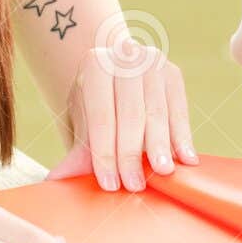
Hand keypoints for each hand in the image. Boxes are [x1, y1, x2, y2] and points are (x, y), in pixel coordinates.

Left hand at [46, 43, 198, 191]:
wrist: (117, 77)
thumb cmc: (96, 107)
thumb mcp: (82, 123)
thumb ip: (76, 151)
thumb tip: (55, 181)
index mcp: (94, 65)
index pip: (100, 116)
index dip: (104, 152)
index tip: (110, 184)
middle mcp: (125, 57)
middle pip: (130, 113)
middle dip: (131, 153)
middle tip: (134, 185)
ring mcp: (152, 62)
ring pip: (157, 112)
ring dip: (161, 146)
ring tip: (162, 173)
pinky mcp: (173, 73)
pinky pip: (179, 110)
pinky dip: (183, 137)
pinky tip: (186, 159)